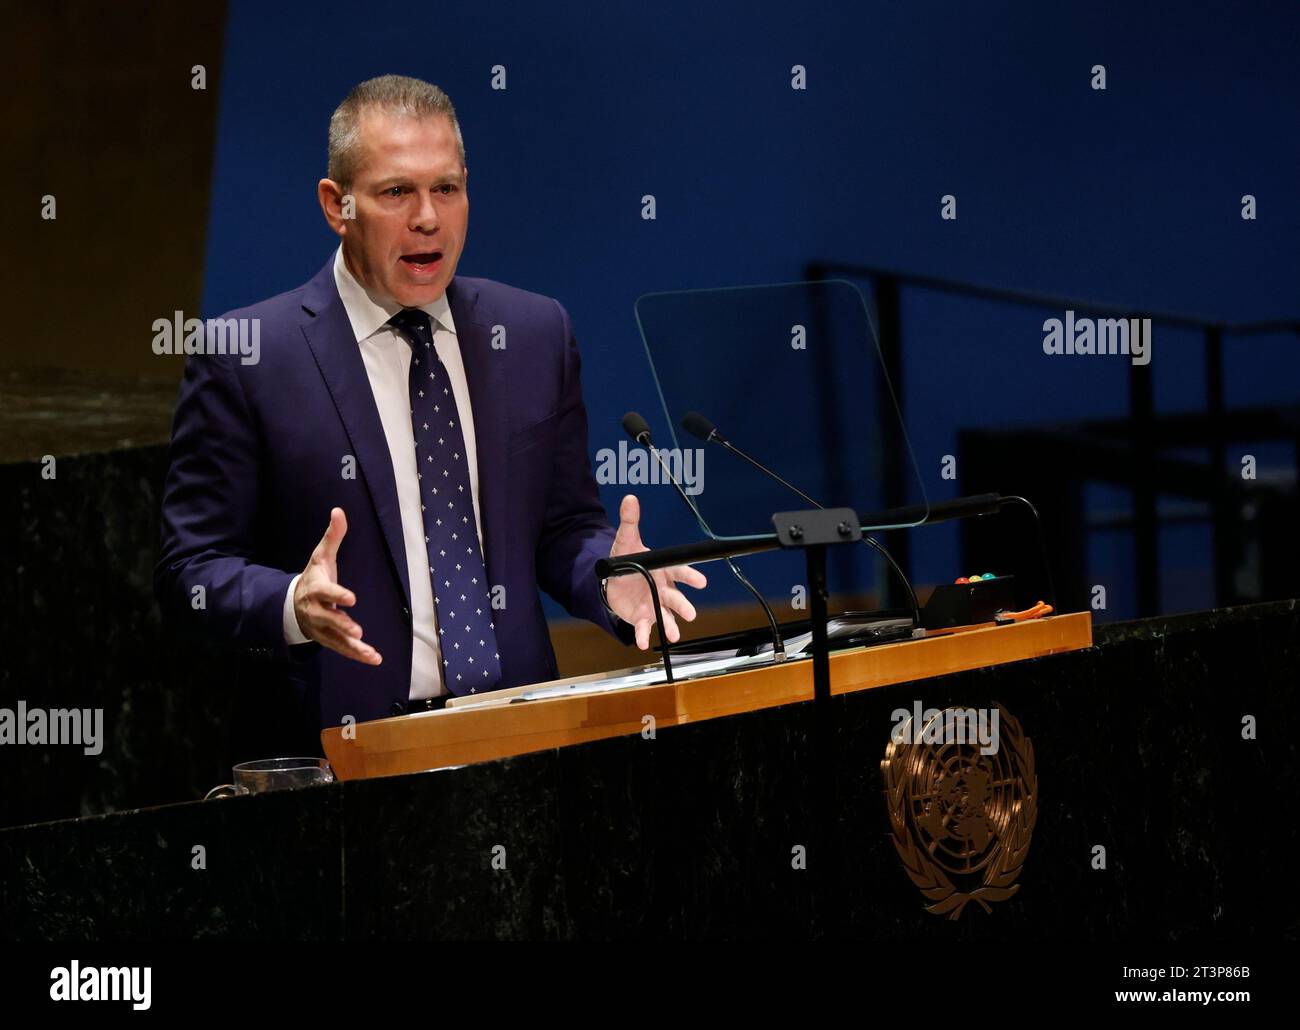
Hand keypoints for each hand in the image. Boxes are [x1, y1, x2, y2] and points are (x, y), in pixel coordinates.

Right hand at [293, 507, 382, 664]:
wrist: (293, 603)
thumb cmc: (314, 576)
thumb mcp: (321, 555)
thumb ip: (332, 536)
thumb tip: (339, 510)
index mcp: (316, 588)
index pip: (326, 592)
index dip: (337, 594)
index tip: (352, 598)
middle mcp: (316, 610)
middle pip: (328, 619)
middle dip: (342, 625)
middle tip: (357, 631)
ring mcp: (321, 628)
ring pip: (336, 639)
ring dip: (352, 646)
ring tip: (369, 651)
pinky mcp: (327, 639)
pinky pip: (342, 649)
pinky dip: (357, 655)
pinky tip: (374, 659)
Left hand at [605, 494, 707, 649]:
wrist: (613, 581)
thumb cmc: (627, 560)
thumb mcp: (626, 540)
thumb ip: (630, 522)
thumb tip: (630, 498)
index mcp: (664, 570)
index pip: (680, 572)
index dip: (690, 576)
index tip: (701, 582)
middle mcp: (663, 589)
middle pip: (676, 597)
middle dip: (683, 605)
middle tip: (690, 614)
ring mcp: (654, 604)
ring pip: (666, 616)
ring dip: (670, 625)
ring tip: (674, 635)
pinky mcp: (643, 616)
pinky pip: (645, 627)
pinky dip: (644, 635)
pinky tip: (643, 643)